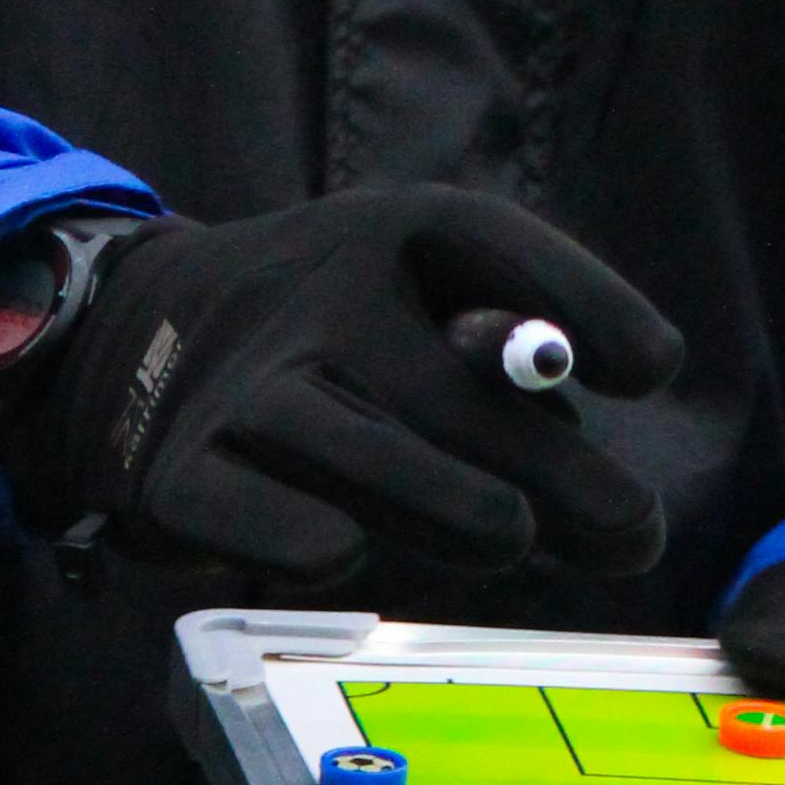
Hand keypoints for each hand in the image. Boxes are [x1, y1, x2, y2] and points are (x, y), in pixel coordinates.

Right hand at [4, 185, 683, 589]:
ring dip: (465, 518)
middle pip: (461, 401)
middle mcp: (316, 298)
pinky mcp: (185, 477)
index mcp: (388, 233)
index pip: (493, 246)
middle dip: (568, 484)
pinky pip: (278, 529)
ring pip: (382, 468)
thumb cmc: (338, 330)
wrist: (134, 340)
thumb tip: (636, 375)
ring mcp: (247, 390)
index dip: (586, 306)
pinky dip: (324, 548)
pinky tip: (353, 551)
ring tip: (505, 539)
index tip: (650, 373)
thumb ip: (523, 327)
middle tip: (630, 536)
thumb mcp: (424, 286)